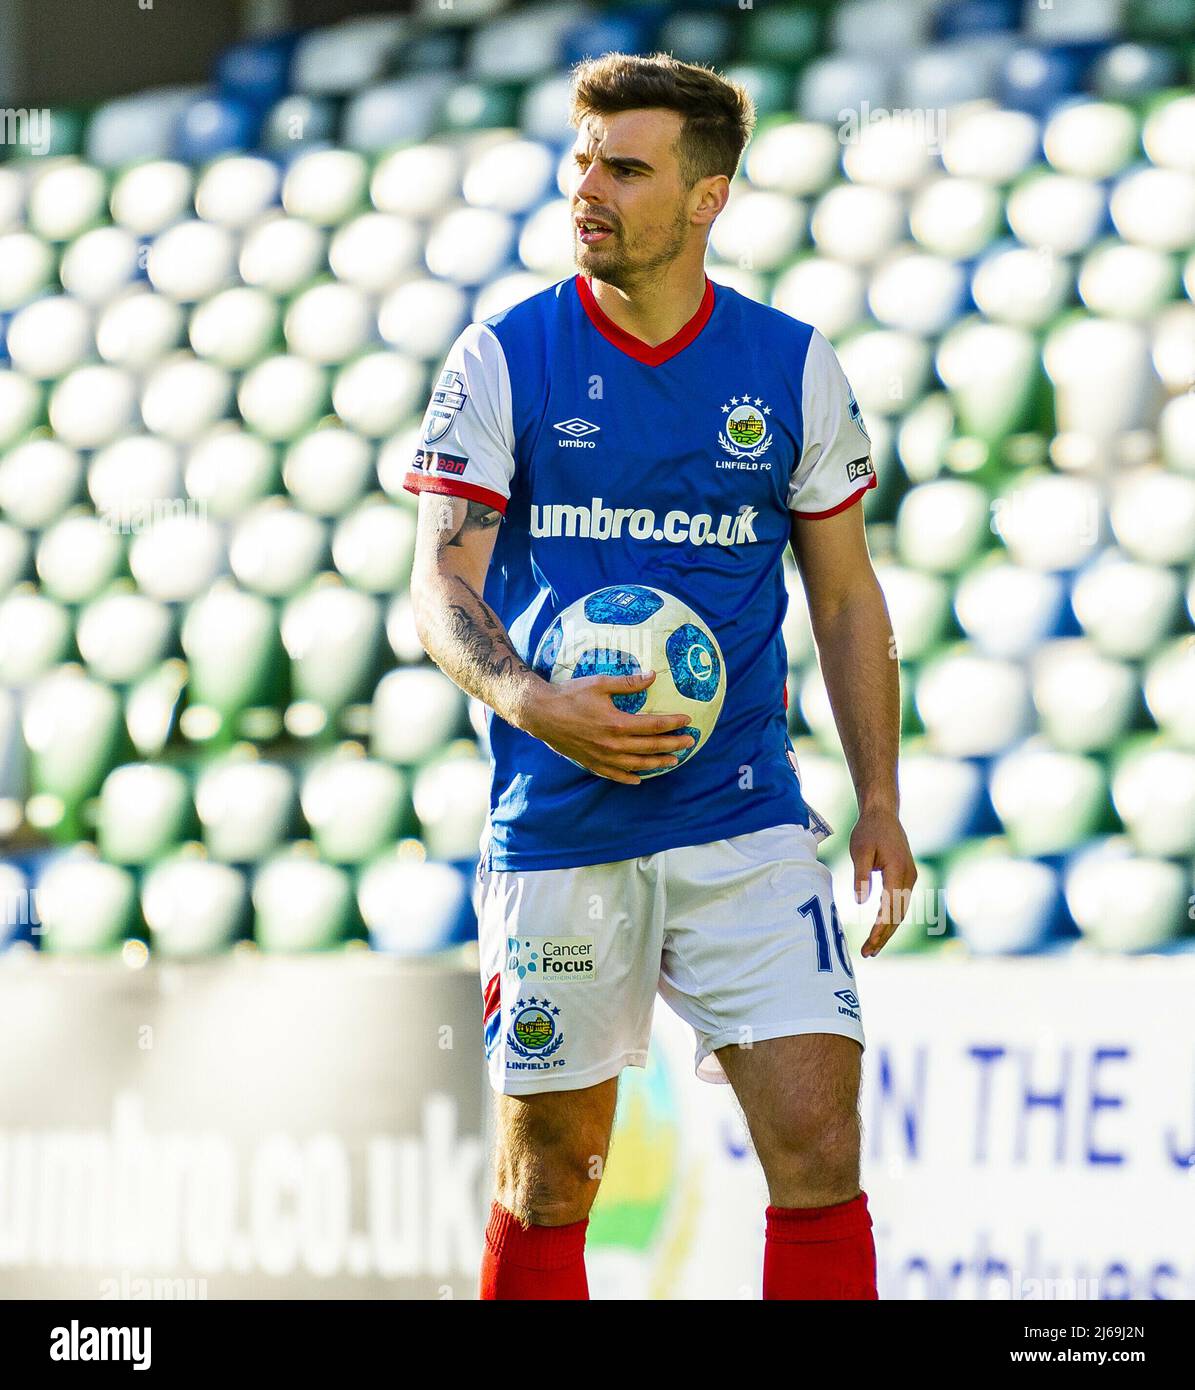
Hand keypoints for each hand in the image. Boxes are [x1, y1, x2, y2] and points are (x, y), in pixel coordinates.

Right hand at [522, 670, 694, 784]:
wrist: (541, 714)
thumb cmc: (570, 695)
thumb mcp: (600, 683)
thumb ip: (628, 683)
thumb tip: (652, 676)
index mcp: (618, 724)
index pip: (654, 725)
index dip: (673, 723)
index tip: (687, 720)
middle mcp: (613, 745)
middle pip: (650, 747)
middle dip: (673, 744)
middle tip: (690, 741)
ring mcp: (602, 757)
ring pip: (637, 764)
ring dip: (657, 763)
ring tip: (673, 760)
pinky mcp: (591, 762)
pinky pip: (614, 774)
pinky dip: (629, 777)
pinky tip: (639, 778)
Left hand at [851, 805, 917, 957]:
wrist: (883, 815)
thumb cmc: (868, 831)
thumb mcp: (860, 850)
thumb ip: (861, 876)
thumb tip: (861, 903)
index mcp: (898, 871)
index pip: (890, 908)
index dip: (880, 928)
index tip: (869, 944)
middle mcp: (908, 878)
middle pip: (898, 914)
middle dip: (883, 936)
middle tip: (868, 953)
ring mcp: (910, 878)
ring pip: (900, 911)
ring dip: (887, 930)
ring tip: (872, 948)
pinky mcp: (906, 878)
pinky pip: (899, 903)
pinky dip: (890, 918)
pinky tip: (879, 929)